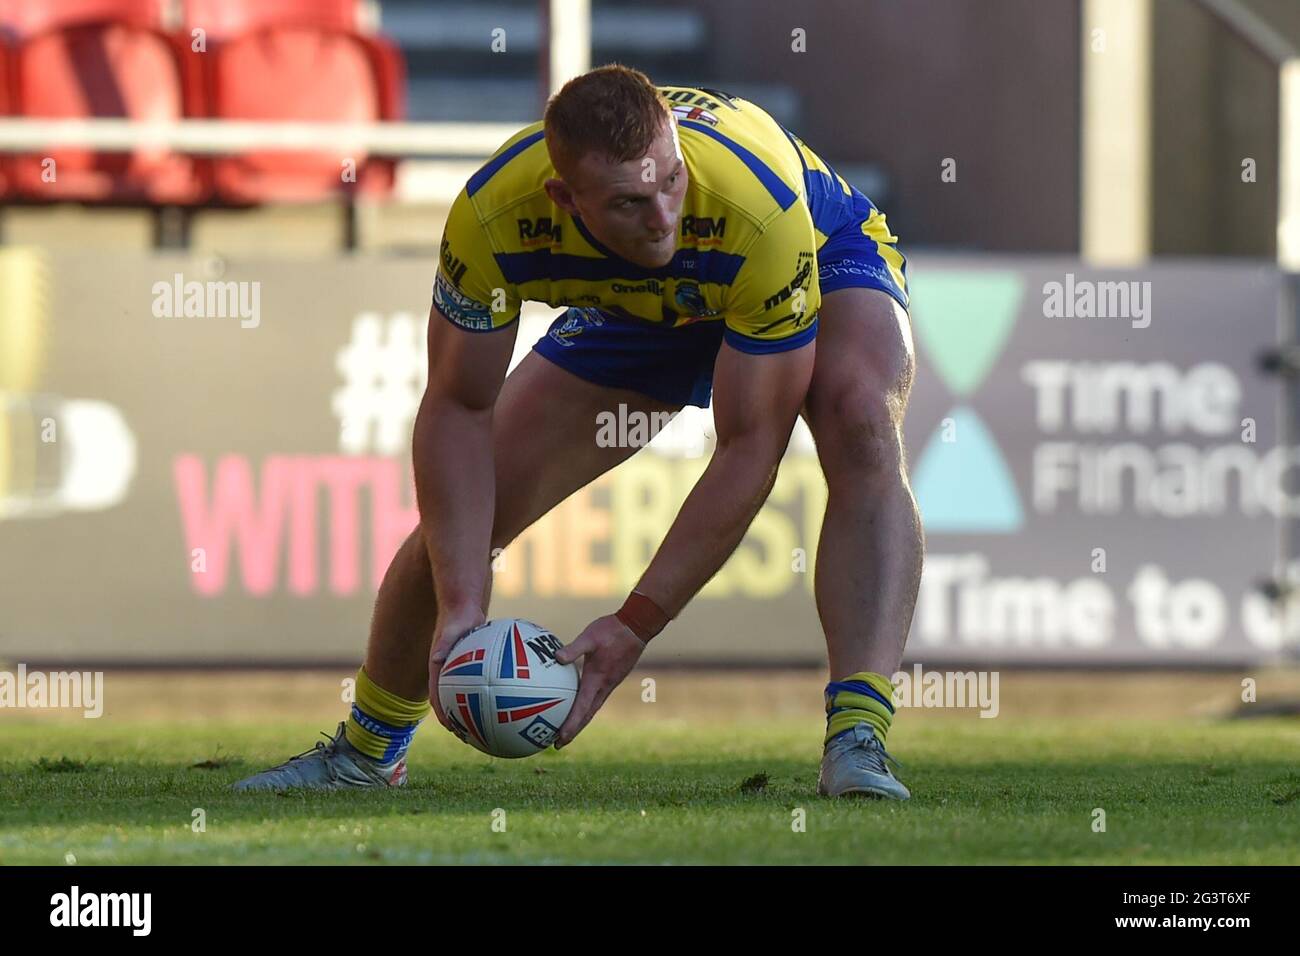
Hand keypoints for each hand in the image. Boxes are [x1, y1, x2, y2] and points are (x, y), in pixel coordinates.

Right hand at [428, 603, 486, 733]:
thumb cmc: (454, 617)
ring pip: (470, 696)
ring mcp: (462, 672)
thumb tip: (436, 657)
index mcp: (439, 670)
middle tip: (470, 736)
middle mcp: (449, 674)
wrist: (462, 607)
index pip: (437, 697)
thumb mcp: (448, 631)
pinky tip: (510, 698)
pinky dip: (493, 691)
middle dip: (460, 720)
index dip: (442, 714)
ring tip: (491, 727)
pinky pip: (484, 682)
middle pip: (453, 703)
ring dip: (477, 711)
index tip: (451, 727)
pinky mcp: (474, 666)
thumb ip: (442, 644)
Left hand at [553, 614, 645, 748]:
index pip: (582, 708)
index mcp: (597, 679)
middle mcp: (604, 686)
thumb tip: (556, 657)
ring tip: (565, 732)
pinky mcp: (611, 678)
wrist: (637, 627)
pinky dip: (586, 708)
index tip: (559, 739)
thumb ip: (573, 648)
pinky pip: (596, 698)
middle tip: (557, 744)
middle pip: (587, 715)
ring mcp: (610, 683)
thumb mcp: (590, 636)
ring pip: (592, 708)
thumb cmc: (612, 630)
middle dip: (572, 731)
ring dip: (579, 722)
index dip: (570, 725)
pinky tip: (577, 705)